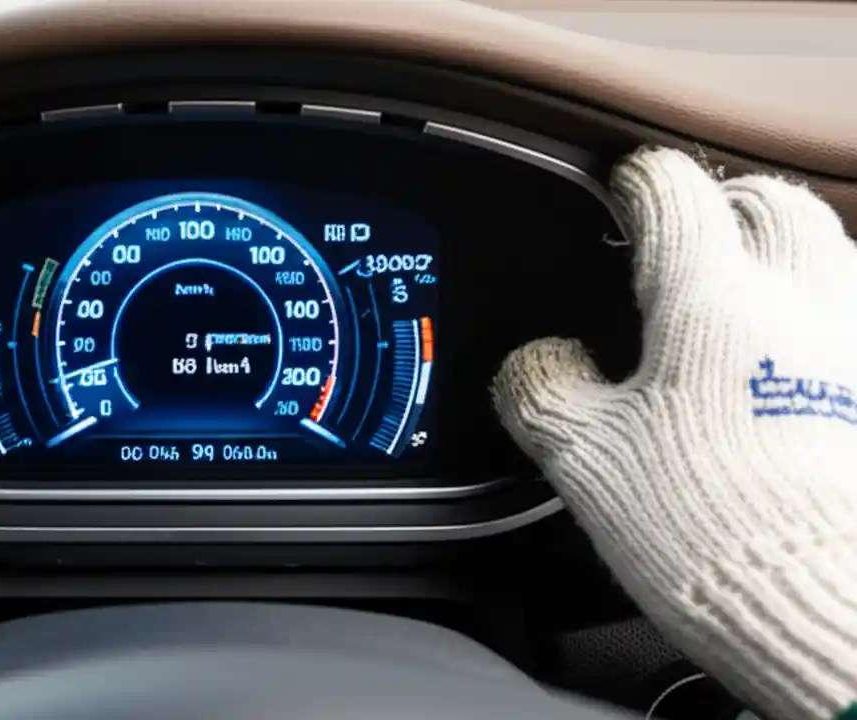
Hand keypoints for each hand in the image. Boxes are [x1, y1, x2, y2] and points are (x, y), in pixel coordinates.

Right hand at [493, 148, 856, 719]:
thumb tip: (535, 364)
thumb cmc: (707, 528)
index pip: (673, 189)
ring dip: (782, 252)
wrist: (822, 607)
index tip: (616, 192)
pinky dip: (817, 317)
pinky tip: (786, 361)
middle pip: (771, 198)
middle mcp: (798, 303)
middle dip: (725, 201)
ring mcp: (853, 346)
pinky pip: (851, 320)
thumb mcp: (585, 461)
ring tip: (740, 289)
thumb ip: (547, 391)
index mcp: (709, 301)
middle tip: (686, 230)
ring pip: (829, 250)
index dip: (634, 179)